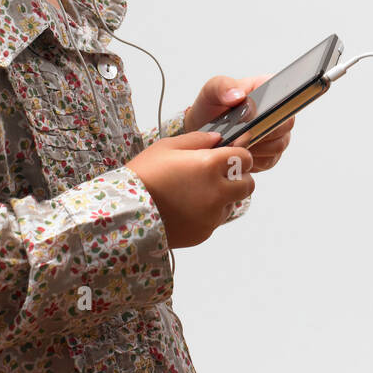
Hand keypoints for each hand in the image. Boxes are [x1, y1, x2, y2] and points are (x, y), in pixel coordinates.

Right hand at [126, 131, 253, 248]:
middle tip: (220, 176)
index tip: (231, 156)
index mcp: (210, 165)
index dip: (239, 156)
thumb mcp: (168, 146)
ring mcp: (212, 215)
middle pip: (248, 185)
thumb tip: (217, 139)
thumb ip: (198, 139)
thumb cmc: (144, 175)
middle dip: (239, 178)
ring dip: (224, 197)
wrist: (125, 213)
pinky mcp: (204, 233)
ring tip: (197, 193)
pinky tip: (188, 207)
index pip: (245, 158)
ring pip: (233, 203)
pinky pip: (216, 220)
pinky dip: (209, 213)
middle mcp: (217, 191)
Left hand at [182, 74, 295, 172]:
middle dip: (259, 132)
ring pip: (278, 145)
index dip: (270, 110)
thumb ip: (222, 87)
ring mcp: (277, 134)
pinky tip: (238, 154)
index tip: (250, 119)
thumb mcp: (211, 91)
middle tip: (237, 136)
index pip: (284, 98)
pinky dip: (252, 159)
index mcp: (268, 88)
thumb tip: (238, 95)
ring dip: (255, 147)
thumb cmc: (210, 108)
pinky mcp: (271, 154)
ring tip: (234, 143)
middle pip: (284, 124)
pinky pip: (269, 161)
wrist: (203, 132)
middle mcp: (277, 111)